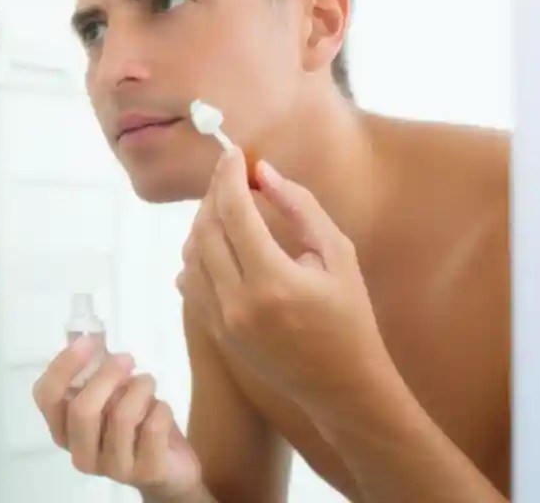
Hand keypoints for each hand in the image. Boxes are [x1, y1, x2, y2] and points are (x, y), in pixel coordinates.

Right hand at [33, 339, 202, 500]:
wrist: (169, 466)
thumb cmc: (133, 423)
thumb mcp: (110, 393)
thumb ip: (94, 368)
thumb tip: (88, 333)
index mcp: (63, 429)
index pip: (46, 397)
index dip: (64, 366)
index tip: (87, 341)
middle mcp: (81, 452)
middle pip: (82, 410)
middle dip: (106, 376)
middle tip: (127, 358)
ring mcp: (113, 468)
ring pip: (122, 416)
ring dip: (140, 388)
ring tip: (147, 383)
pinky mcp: (146, 472)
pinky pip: (153, 428)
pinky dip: (161, 407)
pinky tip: (160, 409)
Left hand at [177, 148, 394, 413]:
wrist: (342, 386)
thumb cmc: (350, 316)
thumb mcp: (338, 255)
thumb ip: (300, 208)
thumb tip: (263, 171)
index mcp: (274, 281)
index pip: (235, 213)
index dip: (229, 177)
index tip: (231, 153)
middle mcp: (239, 302)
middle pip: (206, 230)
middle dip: (214, 195)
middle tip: (229, 174)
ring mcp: (222, 320)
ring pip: (190, 255)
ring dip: (202, 223)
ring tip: (226, 205)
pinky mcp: (215, 331)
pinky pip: (190, 281)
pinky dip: (197, 254)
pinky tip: (218, 241)